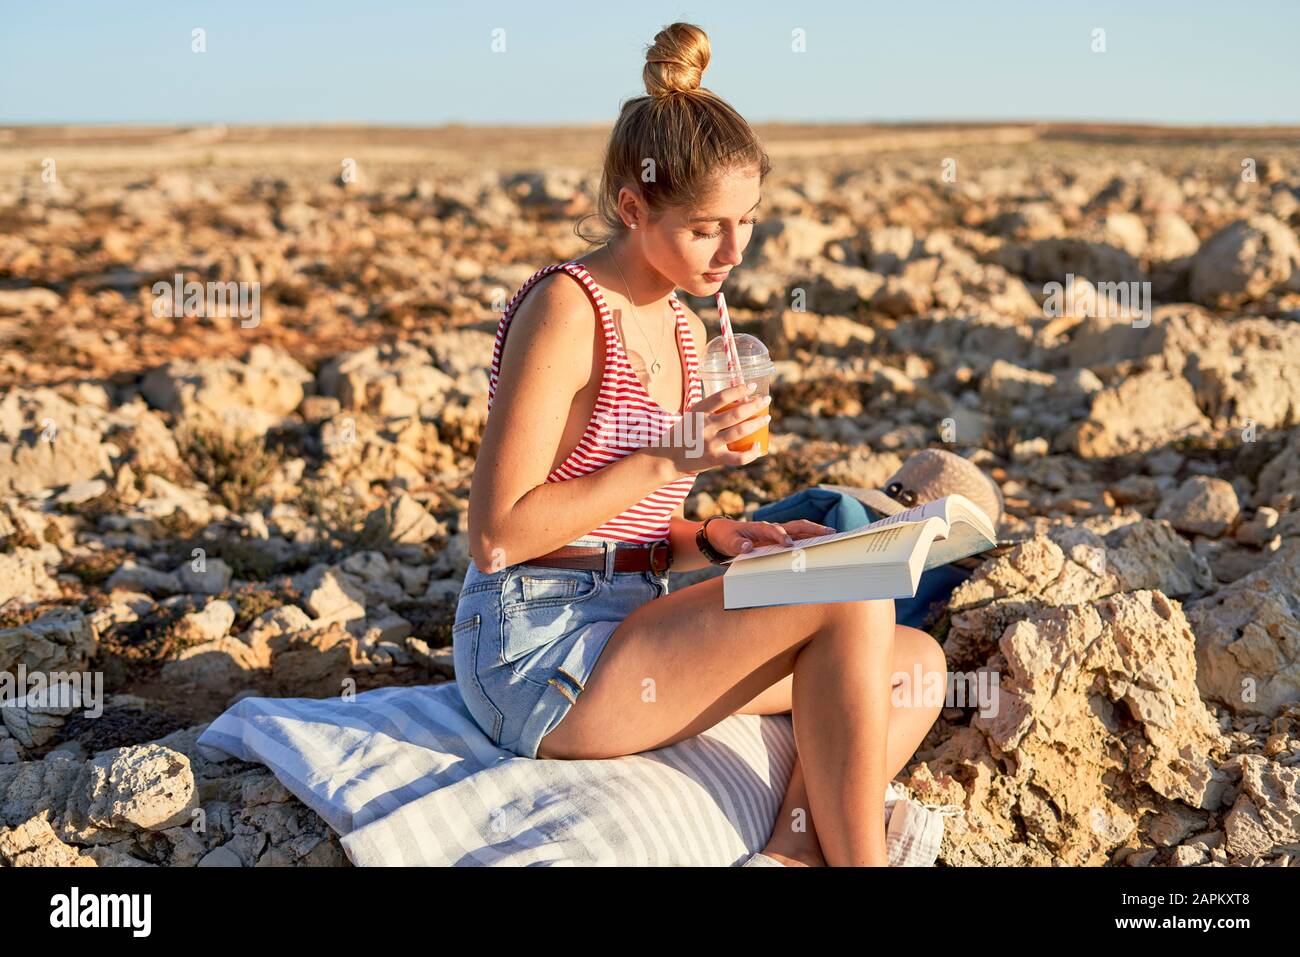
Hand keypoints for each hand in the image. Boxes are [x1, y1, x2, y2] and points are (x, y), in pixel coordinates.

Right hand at [641, 382, 771, 478]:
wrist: (667, 458)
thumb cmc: (684, 434)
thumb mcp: (693, 416)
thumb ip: (711, 409)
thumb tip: (738, 398)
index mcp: (699, 411)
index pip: (722, 396)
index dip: (739, 390)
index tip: (751, 386)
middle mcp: (705, 426)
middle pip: (736, 412)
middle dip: (755, 405)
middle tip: (766, 400)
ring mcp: (710, 443)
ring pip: (740, 431)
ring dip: (757, 423)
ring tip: (767, 418)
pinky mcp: (714, 459)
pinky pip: (738, 457)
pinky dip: (751, 453)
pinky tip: (758, 445)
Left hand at [707, 518, 836, 556]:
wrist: (723, 534)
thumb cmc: (726, 537)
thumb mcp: (727, 541)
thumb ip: (736, 544)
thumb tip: (747, 546)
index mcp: (760, 528)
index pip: (774, 531)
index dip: (782, 537)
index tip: (790, 545)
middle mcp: (773, 529)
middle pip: (797, 526)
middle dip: (813, 529)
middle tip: (830, 533)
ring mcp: (778, 534)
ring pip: (801, 531)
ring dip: (817, 534)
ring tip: (834, 537)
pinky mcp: (780, 540)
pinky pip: (799, 538)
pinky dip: (811, 540)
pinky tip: (823, 546)